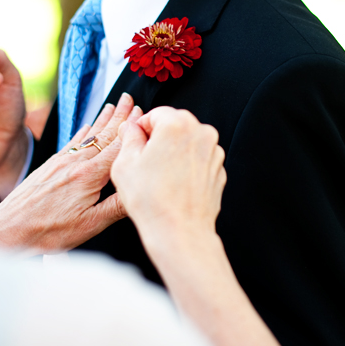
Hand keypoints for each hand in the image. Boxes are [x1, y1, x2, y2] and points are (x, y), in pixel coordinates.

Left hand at [0, 94, 142, 254]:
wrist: (8, 230)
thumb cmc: (47, 231)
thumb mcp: (90, 225)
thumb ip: (117, 206)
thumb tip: (140, 191)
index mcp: (89, 176)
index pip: (118, 146)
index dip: (132, 129)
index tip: (143, 113)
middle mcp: (75, 163)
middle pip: (104, 135)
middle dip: (120, 116)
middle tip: (130, 99)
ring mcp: (61, 162)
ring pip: (88, 135)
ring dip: (103, 119)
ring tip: (113, 105)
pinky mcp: (49, 165)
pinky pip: (71, 143)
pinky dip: (83, 131)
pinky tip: (87, 125)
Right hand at [113, 109, 287, 345]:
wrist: (180, 231)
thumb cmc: (151, 200)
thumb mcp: (125, 163)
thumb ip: (128, 137)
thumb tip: (130, 127)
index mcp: (177, 124)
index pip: (155, 114)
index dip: (141, 129)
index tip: (134, 144)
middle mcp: (201, 132)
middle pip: (175, 125)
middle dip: (159, 138)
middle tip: (145, 162)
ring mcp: (214, 151)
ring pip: (188, 142)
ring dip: (174, 152)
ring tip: (159, 177)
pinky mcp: (220, 169)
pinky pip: (199, 159)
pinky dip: (187, 166)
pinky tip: (174, 185)